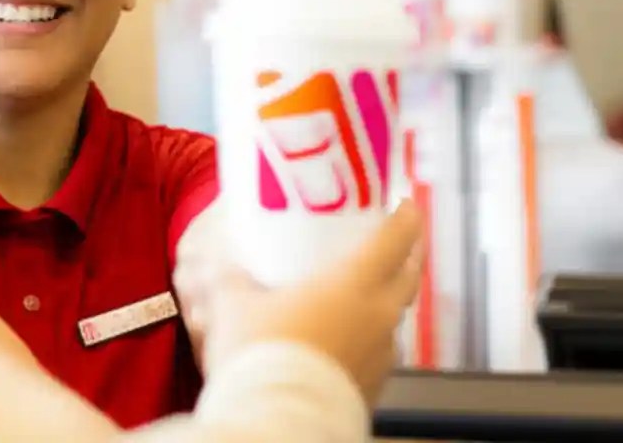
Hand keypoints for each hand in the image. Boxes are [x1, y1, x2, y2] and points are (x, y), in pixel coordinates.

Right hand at [183, 200, 423, 405]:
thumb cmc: (260, 355)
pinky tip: (346, 344)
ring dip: (387, 302)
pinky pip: (379, 356)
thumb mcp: (232, 305)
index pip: (395, 238)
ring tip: (365, 297)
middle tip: (398, 243)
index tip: (404, 203)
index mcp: (354, 283)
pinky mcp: (372, 389)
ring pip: (396, 320)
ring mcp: (380, 357)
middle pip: (409, 277)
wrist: (274, 418)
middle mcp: (378, 317)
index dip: (404, 216)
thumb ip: (226, 279)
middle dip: (408, 255)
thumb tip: (213, 263)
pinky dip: (369, 341)